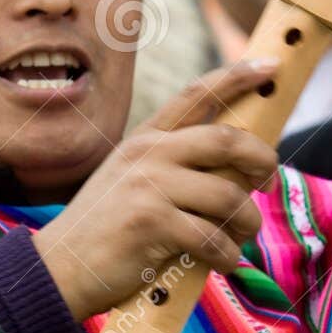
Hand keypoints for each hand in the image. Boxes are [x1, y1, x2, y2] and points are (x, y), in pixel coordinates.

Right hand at [32, 61, 280, 322]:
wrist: (61, 268)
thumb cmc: (106, 230)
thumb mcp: (131, 180)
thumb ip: (173, 166)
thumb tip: (239, 170)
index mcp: (145, 139)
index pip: (196, 95)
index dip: (237, 77)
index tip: (270, 64)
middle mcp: (148, 153)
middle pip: (227, 140)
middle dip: (261, 160)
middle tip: (268, 182)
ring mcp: (149, 186)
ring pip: (229, 197)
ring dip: (247, 222)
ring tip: (240, 238)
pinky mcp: (152, 223)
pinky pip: (213, 238)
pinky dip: (227, 256)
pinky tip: (221, 262)